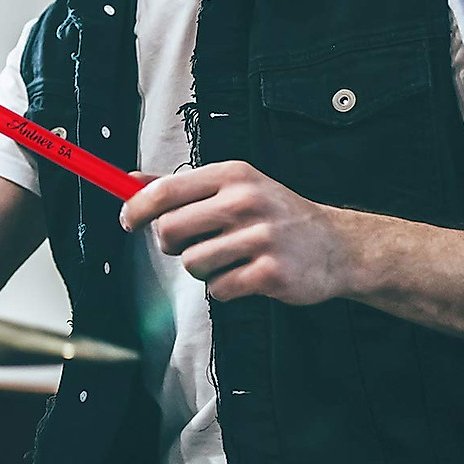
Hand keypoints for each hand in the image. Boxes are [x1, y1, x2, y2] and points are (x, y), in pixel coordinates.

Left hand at [119, 160, 349, 304]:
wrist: (335, 245)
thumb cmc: (276, 214)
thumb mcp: (235, 185)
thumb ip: (183, 185)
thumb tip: (131, 180)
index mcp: (233, 175)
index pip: (167, 190)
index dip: (137, 207)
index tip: (128, 220)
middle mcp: (245, 202)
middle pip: (171, 230)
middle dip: (172, 244)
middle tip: (190, 243)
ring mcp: (259, 238)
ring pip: (192, 263)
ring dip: (202, 268)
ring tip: (227, 259)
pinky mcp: (269, 273)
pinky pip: (219, 289)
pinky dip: (224, 287)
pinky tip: (245, 275)